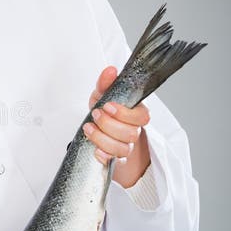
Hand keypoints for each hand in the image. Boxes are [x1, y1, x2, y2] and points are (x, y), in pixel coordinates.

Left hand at [83, 66, 150, 188]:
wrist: (100, 131)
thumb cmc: (105, 111)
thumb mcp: (103, 95)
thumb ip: (106, 83)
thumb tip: (110, 70)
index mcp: (136, 114)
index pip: (143, 117)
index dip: (124, 113)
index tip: (107, 106)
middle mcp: (133, 131)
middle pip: (130, 133)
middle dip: (109, 124)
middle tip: (95, 115)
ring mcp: (126, 146)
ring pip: (122, 148)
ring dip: (102, 138)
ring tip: (88, 128)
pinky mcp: (115, 158)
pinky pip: (113, 161)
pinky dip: (103, 155)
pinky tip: (95, 149)